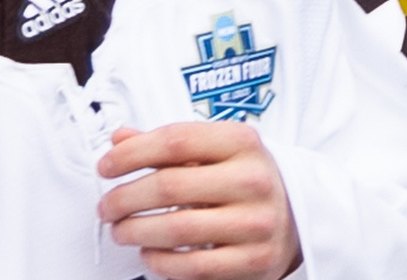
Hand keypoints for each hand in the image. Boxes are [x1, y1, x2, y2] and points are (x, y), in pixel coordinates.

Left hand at [98, 120, 300, 279]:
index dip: (131, 154)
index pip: (176, 139)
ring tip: (122, 230)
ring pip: (175, 229)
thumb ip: (170, 145)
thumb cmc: (248, 180)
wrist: (299, 216)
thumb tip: (121, 139)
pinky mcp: (253, 260)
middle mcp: (252, 179)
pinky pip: (191, 266)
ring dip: (134, 231)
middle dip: (123, 198)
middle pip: (168, 186)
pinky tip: (149, 252)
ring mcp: (255, 222)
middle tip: (108, 206)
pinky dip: (159, 261)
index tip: (107, 166)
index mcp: (243, 142)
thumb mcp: (218, 151)